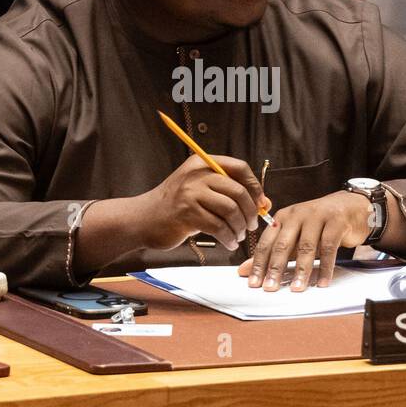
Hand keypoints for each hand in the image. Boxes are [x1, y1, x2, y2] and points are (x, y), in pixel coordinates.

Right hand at [138, 154, 268, 251]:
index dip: (254, 186)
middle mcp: (197, 174)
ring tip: (238, 236)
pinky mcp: (187, 214)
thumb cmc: (175, 207)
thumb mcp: (200, 191)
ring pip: (230, 210)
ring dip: (239, 227)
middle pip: (238, 190)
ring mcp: (191, 193)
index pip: (239, 167)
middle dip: (250, 211)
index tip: (260, 202)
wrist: (142, 219)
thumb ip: (227, 192)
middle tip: (251, 225)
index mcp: (202, 163)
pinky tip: (229, 243)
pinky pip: (219, 227)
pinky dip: (228, 238)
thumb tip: (263, 202)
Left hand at [238, 191, 372, 290]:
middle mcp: (297, 215)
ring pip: (306, 247)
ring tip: (297, 288)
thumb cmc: (319, 224)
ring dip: (302, 270)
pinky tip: (322, 282)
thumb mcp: (295, 236)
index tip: (254, 284)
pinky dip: (326, 267)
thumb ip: (273, 252)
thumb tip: (246, 271)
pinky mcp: (336, 222)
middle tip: (270, 287)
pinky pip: (329, 247)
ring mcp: (317, 216)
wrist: (351, 206)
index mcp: (283, 218)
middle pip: (283, 244)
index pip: (267, 242)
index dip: (259, 263)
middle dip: (275, 268)